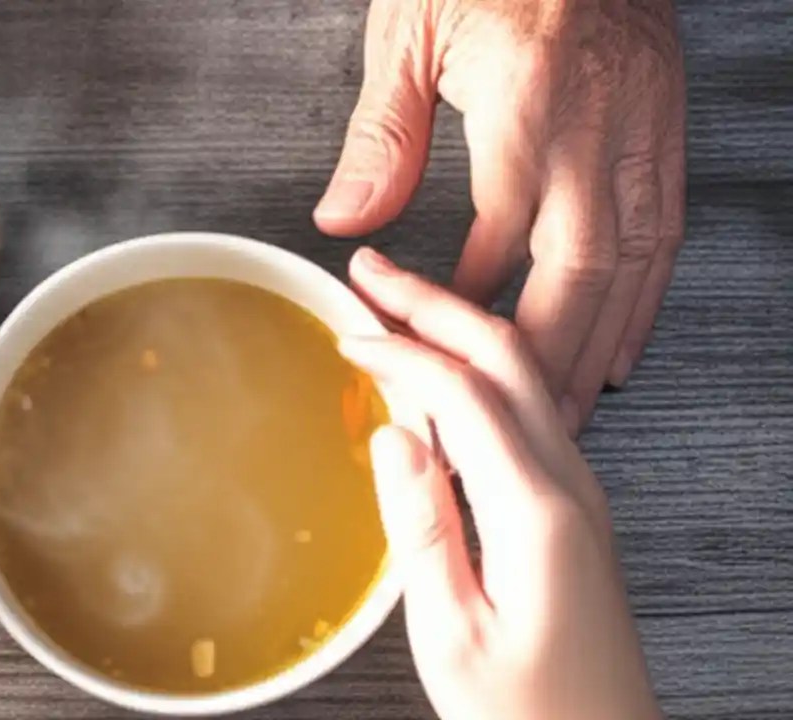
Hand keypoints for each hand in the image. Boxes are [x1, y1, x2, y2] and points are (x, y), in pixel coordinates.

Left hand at [318, 0, 685, 433]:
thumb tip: (347, 219)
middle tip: (521, 419)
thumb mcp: (409, 32)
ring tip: (571, 405)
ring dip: (601, 341)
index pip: (500, 232)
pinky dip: (645, 293)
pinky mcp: (662, 126)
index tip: (435, 350)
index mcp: (527, 101)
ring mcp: (640, 127)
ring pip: (634, 259)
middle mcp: (595, 123)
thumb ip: (381, 134)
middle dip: (550, 353)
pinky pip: (665, 228)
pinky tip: (622, 334)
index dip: (468, 305)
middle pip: (581, 266)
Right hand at [341, 248, 659, 719]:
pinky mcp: (569, 511)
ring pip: (522, 375)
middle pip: (506, 357)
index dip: (401, 349)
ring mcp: (577, 494)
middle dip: (435, 302)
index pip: (463, 392)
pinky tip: (438, 380)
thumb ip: (421, 528)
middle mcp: (569, 486)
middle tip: (372, 270)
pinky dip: (476, 374)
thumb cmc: (525, 714)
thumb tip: (392, 437)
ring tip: (397, 305)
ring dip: (457, 329)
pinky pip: (526, 413)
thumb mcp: (452, 634)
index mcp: (536, 511)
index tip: (346, 331)